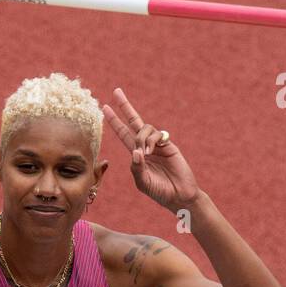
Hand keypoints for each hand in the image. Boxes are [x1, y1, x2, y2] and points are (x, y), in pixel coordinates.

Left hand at [102, 87, 198, 210]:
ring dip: (140, 137)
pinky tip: (150, 151)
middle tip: (116, 91)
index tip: (105, 108)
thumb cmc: (159, 192)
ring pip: (144, 128)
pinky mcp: (168, 144)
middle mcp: (146, 146)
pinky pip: (157, 134)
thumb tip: (136, 150)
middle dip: (124, 106)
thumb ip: (136, 168)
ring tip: (145, 153)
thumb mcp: (143, 182)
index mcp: (137, 155)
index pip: (123, 134)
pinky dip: (151, 140)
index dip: (115, 122)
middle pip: (133, 121)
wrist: (179, 195)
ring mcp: (157, 144)